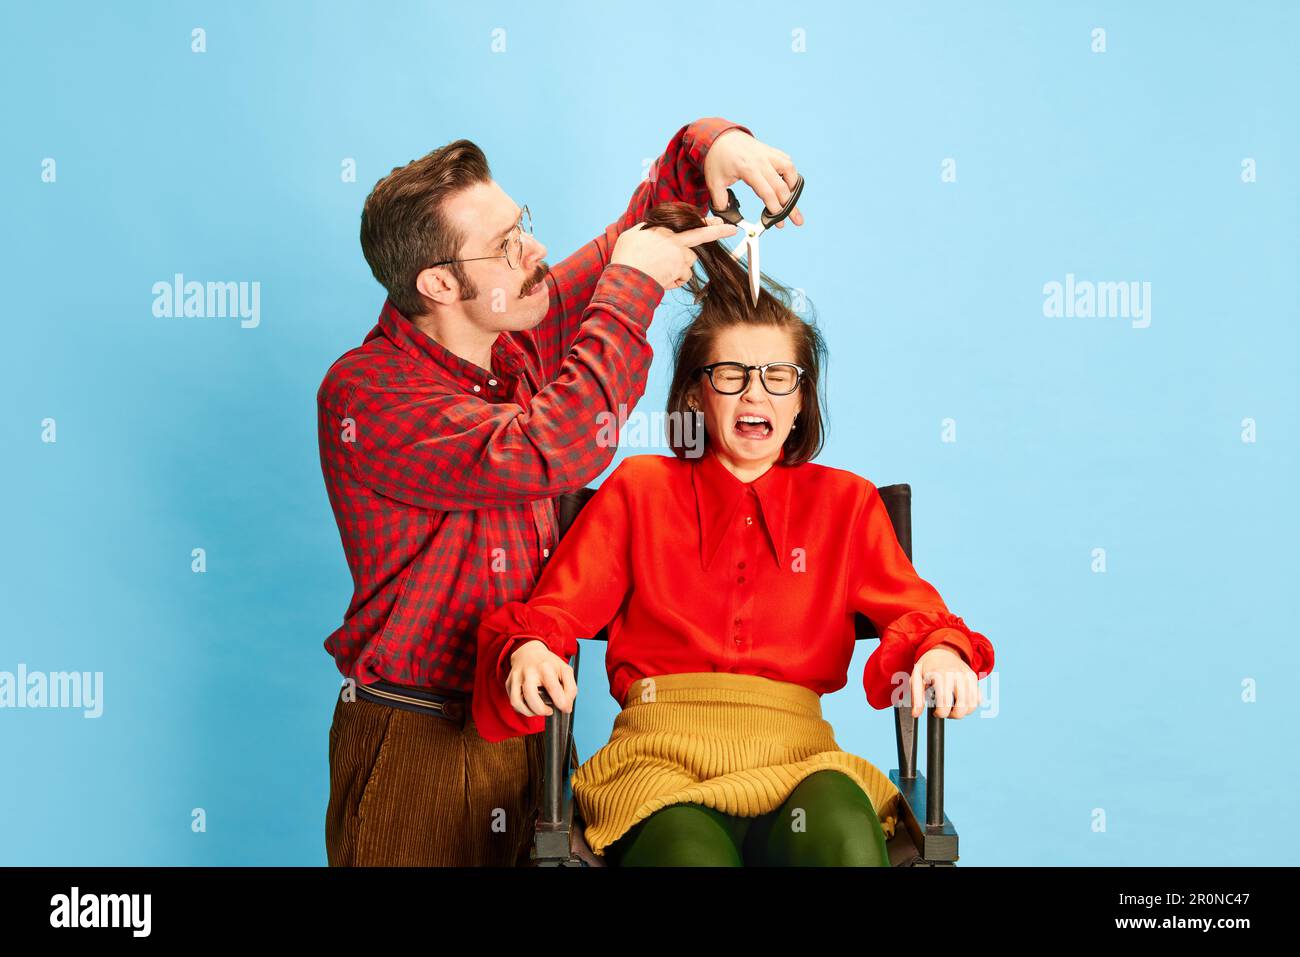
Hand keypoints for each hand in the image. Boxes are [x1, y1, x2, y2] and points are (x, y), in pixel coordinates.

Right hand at [506, 639, 576, 716]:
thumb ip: (570, 688)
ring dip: (529, 712)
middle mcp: (528, 671)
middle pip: (531, 696)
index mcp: (545, 667)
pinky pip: (513, 702)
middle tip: (549, 711)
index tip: (565, 708)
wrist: (529, 652)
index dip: (562, 703)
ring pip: (517, 701)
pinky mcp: (509, 683)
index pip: (553, 688)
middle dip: (541, 710)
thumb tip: (566, 707)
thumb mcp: (565, 670)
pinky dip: (522, 709)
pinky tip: (531, 706)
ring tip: (539, 710)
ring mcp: (516, 677)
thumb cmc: (548, 664)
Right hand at [610, 216, 737, 289]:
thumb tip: (652, 233)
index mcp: (663, 230)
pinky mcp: (680, 269)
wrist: (628, 275)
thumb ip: (647, 231)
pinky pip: (684, 277)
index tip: (718, 220)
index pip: (687, 225)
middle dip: (719, 231)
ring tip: (660, 270)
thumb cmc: (626, 257)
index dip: (704, 222)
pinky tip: (662, 279)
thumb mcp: (632, 235)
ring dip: (679, 268)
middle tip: (733, 229)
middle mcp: (674, 240)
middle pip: (701, 235)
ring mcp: (679, 254)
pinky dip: (675, 280)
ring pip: (688, 262)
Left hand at [703, 129, 803, 227]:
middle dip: (789, 206)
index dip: (775, 209)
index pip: (767, 192)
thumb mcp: (714, 182)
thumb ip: (720, 201)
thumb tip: (727, 217)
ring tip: (792, 201)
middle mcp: (761, 161)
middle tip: (795, 220)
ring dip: (793, 187)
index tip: (778, 221)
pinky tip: (789, 185)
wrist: (719, 137)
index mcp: (748, 169)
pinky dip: (791, 174)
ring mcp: (768, 154)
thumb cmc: (717, 159)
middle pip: (782, 186)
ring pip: (789, 170)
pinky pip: (787, 162)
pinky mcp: (771, 151)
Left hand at [909, 646, 980, 719]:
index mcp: (939, 675)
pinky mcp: (973, 677)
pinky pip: (978, 698)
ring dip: (962, 712)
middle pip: (961, 707)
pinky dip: (971, 705)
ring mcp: (966, 675)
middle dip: (952, 715)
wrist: (942, 650)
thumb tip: (916, 714)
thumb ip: (916, 697)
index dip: (940, 714)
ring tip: (952, 708)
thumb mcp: (916, 678)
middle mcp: (956, 675)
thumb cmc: (927, 667)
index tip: (935, 712)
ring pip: (971, 705)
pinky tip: (960, 702)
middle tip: (945, 712)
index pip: (945, 704)